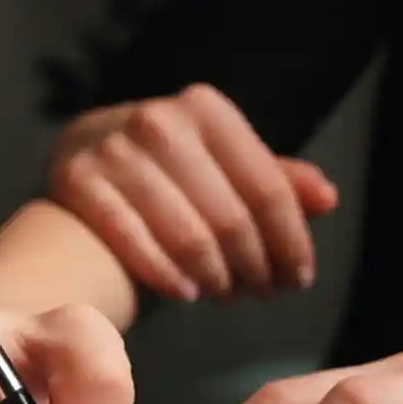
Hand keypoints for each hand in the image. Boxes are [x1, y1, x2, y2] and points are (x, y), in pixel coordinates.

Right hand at [48, 83, 337, 299]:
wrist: (86, 161)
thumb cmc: (171, 172)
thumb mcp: (225, 166)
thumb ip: (275, 181)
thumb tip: (327, 199)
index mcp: (206, 110)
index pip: (268, 189)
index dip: (291, 242)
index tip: (299, 279)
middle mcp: (159, 121)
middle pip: (230, 218)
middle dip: (255, 267)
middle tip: (261, 293)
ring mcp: (113, 149)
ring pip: (187, 236)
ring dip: (215, 278)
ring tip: (224, 294)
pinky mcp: (75, 180)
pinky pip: (132, 242)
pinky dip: (166, 275)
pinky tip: (186, 294)